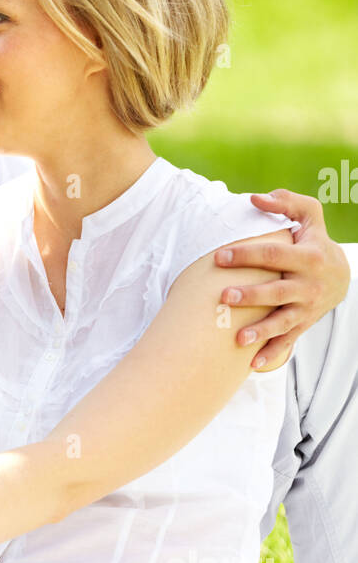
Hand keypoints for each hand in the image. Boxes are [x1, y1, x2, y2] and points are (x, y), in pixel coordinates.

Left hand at [215, 189, 349, 369]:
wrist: (342, 275)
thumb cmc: (315, 240)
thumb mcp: (310, 215)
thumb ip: (285, 203)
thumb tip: (254, 198)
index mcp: (308, 256)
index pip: (273, 255)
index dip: (246, 255)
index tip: (219, 256)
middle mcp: (309, 284)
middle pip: (277, 291)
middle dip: (251, 295)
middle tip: (224, 296)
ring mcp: (307, 307)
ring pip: (282, 321)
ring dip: (261, 331)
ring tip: (238, 338)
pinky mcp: (304, 323)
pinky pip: (288, 340)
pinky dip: (271, 352)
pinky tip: (252, 363)